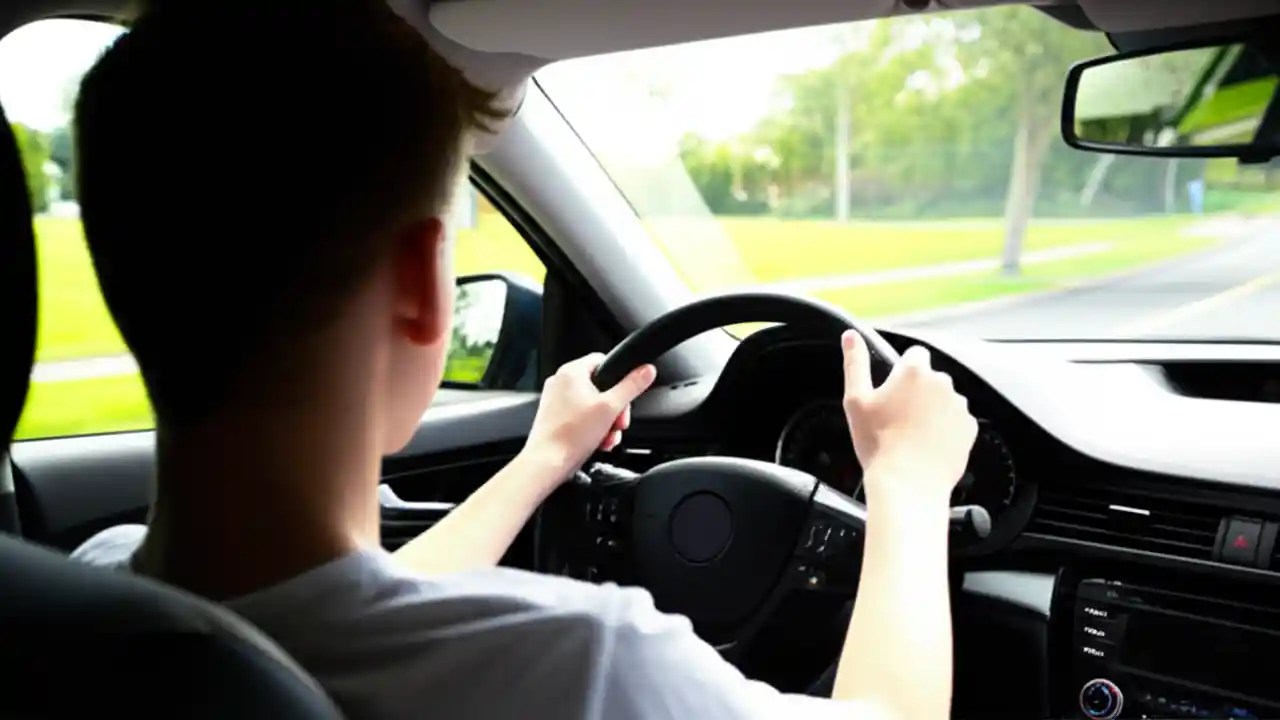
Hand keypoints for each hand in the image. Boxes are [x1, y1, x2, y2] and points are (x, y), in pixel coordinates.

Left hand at [523, 353, 656, 477]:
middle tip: (619, 423)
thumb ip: (632, 386)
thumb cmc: (571, 435)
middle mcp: (561, 382)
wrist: (547, 463)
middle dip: (615, 408)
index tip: (627, 396)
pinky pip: (581, 417)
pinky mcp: (555, 417)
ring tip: (609, 437)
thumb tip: (646, 370)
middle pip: (601, 387)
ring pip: (592, 405)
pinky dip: (593, 428)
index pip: (603, 361)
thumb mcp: (611, 408)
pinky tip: (599, 442)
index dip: (620, 378)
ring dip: (607, 422)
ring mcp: (556, 400)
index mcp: (572, 372)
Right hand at [841, 330, 976, 505]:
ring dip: (932, 410)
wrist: (908, 484)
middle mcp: (942, 383)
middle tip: (898, 418)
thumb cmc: (878, 443)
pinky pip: (956, 421)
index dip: (902, 371)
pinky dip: (945, 429)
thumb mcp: (855, 401)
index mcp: (914, 371)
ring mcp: (959, 406)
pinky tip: (928, 445)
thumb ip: (855, 363)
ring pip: (943, 400)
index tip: (892, 392)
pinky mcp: (969, 428)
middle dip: (917, 392)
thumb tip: (850, 336)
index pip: (914, 354)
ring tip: (913, 435)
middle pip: (929, 378)